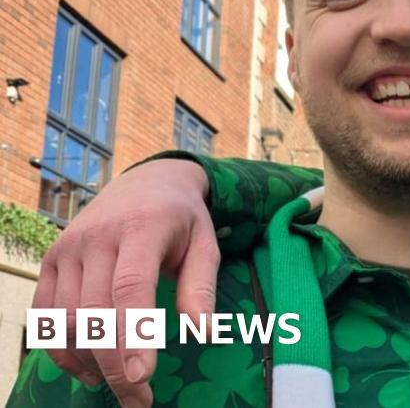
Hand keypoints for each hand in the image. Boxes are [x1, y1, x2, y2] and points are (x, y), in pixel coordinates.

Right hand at [33, 158, 217, 407]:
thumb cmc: (182, 219)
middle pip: (96, 313)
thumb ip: (201, 286)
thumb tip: (203, 332)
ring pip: (67, 319)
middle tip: (139, 401)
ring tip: (121, 388)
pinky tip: (89, 371)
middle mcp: (96, 238)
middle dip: (115, 365)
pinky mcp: (51, 261)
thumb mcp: (205, 243)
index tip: (143, 377)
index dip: (133, 336)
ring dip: (89, 363)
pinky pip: (45, 315)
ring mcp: (68, 249)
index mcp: (141, 228)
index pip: (130, 287)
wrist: (147, 181)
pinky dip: (62, 349)